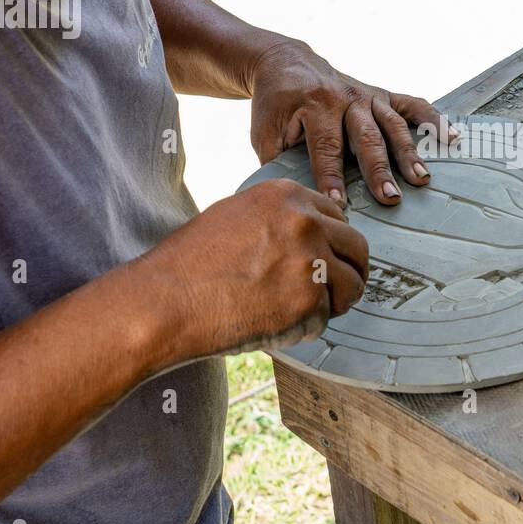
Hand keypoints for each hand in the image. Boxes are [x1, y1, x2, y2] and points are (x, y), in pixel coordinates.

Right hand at [135, 179, 368, 359]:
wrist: (165, 302)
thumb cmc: (190, 265)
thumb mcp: (238, 216)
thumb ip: (281, 219)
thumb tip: (318, 233)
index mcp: (287, 195)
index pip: (339, 216)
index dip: (334, 243)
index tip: (327, 260)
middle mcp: (305, 222)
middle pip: (357, 248)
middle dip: (349, 272)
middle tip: (333, 292)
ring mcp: (310, 261)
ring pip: (351, 286)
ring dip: (332, 303)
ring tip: (298, 313)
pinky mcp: (308, 301)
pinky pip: (324, 319)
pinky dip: (304, 328)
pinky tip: (272, 325)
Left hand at [248, 41, 452, 205]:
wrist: (287, 62)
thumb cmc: (276, 104)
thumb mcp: (266, 131)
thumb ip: (280, 161)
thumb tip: (296, 197)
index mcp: (314, 105)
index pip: (326, 149)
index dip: (332, 178)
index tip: (340, 204)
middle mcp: (346, 98)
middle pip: (365, 138)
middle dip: (378, 170)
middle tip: (390, 198)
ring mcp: (368, 95)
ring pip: (392, 126)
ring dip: (408, 153)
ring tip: (421, 178)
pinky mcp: (383, 94)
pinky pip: (413, 105)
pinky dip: (434, 120)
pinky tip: (452, 138)